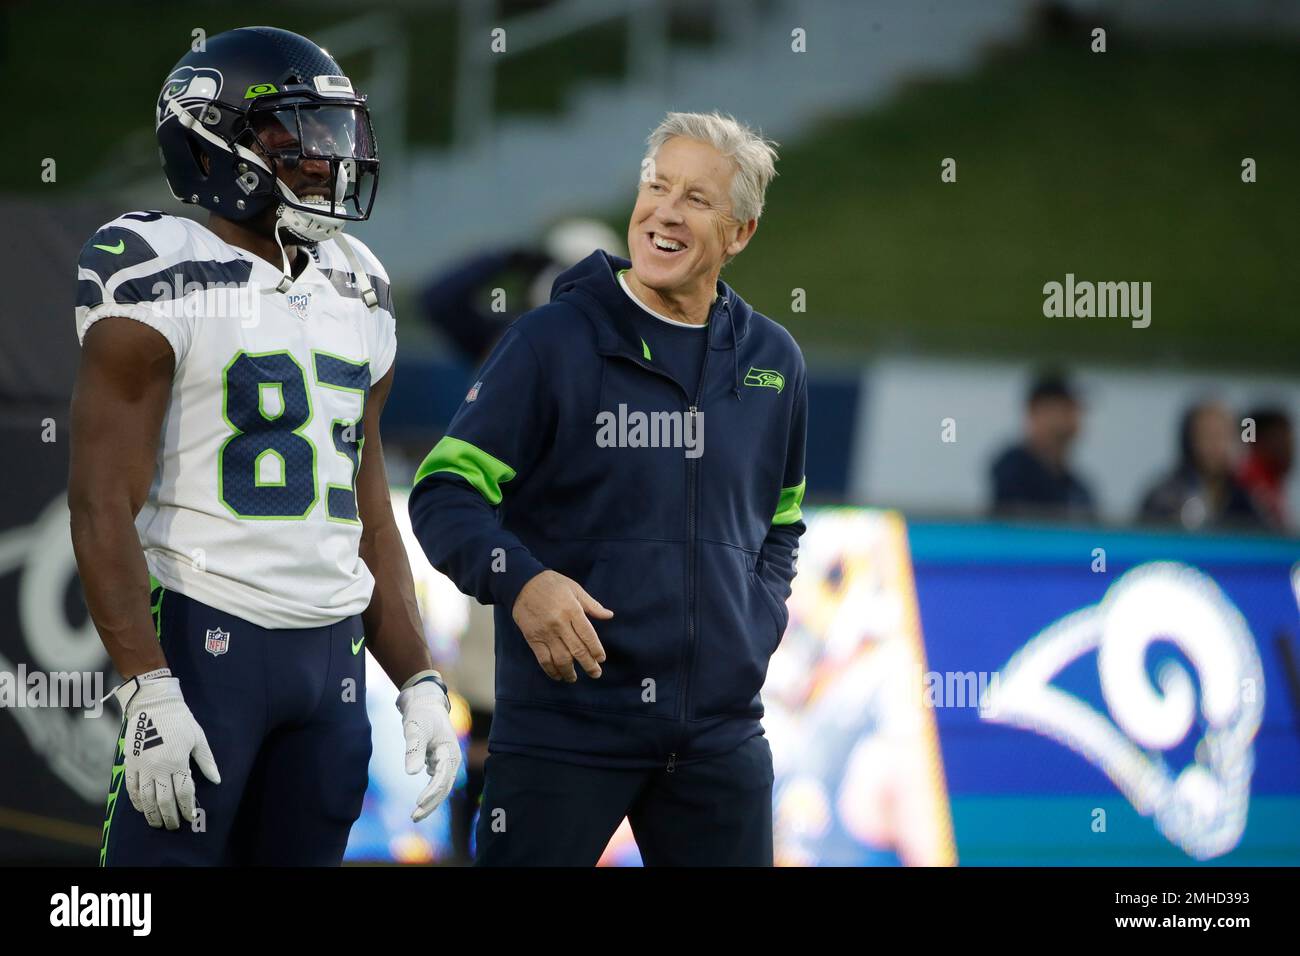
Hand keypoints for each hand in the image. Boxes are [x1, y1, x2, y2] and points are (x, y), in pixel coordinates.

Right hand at [112, 671, 220, 830]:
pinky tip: (142, 808)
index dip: (187, 808)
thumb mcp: (198, 738)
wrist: (153, 703)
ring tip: (158, 823)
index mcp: (178, 762)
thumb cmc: (179, 719)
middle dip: (170, 817)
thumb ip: (206, 761)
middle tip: (174, 826)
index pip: (183, 793)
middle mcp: (159, 768)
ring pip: (146, 799)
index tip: (191, 817)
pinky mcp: (130, 763)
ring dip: (152, 814)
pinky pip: (131, 788)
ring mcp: (142, 766)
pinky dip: (136, 801)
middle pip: (164, 801)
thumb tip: (216, 780)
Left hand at [396, 679, 460, 821]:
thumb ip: (413, 750)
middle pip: (444, 787)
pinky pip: (437, 782)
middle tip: (414, 817)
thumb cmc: (421, 714)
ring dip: (431, 801)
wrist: (425, 702)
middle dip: (431, 803)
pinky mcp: (440, 762)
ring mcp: (447, 761)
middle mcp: (452, 758)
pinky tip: (422, 801)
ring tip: (416, 815)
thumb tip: (411, 774)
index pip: (442, 777)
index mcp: (450, 751)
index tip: (418, 803)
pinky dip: (430, 793)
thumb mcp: (415, 729)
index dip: (431, 792)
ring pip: (442, 787)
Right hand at [511, 570, 611, 681]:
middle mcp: (559, 623)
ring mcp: (545, 633)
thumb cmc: (552, 584)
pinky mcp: (532, 638)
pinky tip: (558, 676)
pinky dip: (551, 670)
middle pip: (577, 650)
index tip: (601, 659)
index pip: (588, 636)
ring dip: (570, 672)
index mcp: (572, 610)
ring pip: (561, 659)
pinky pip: (543, 659)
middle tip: (596, 674)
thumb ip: (592, 605)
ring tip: (575, 678)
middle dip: (589, 665)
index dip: (596, 650)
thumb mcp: (575, 588)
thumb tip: (609, 615)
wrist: (522, 583)